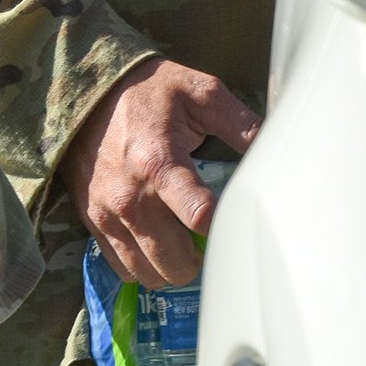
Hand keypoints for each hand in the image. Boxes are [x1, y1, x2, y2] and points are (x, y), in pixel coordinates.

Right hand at [59, 58, 262, 288]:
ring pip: (149, 275)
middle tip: (211, 238)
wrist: (86, 90)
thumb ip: (242, 123)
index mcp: (159, 163)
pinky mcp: (92, 221)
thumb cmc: (149, 91)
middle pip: (176, 262)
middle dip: (201, 258)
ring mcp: (108, 214)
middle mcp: (130, 196)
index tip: (237, 222)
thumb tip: (279, 142)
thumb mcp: (200, 93)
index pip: (200, 217)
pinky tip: (157, 243)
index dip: (226, 228)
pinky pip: (121, 267)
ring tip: (185, 244)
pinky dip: (143, 265)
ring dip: (172, 268)